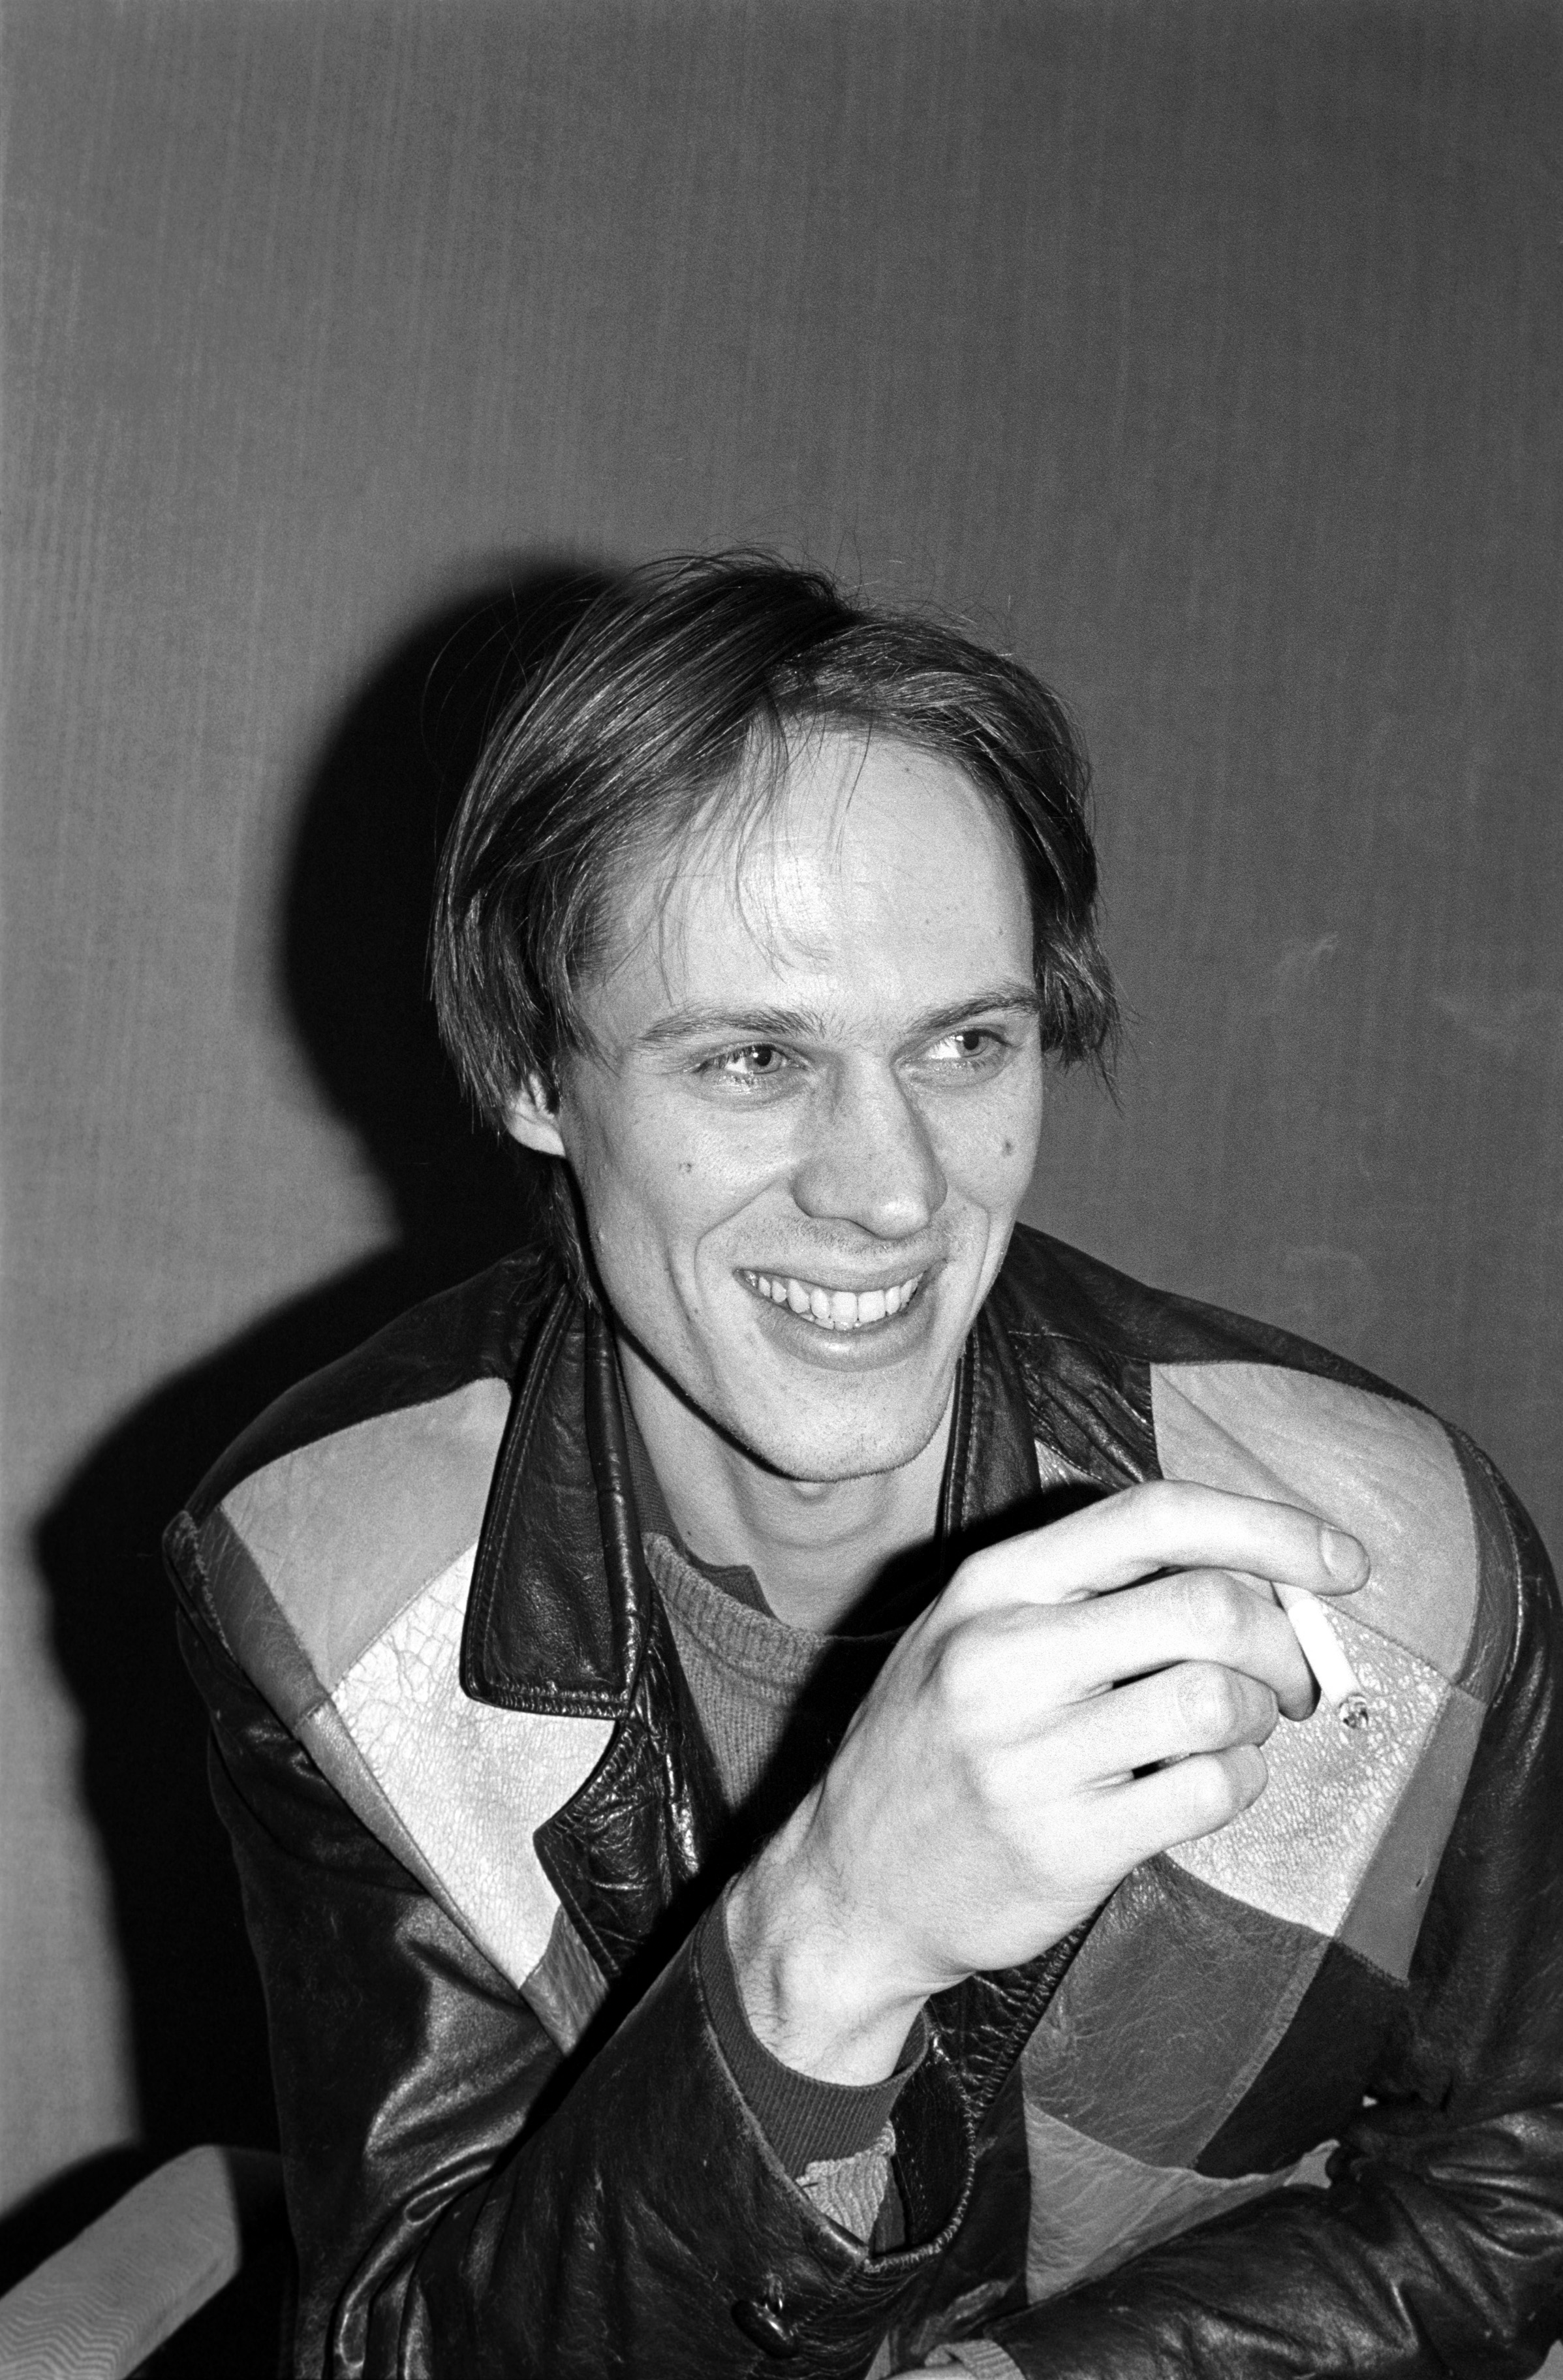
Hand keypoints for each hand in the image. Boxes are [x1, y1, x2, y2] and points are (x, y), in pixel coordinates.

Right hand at [727, 1480, 1367, 2082]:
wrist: (850, 1887)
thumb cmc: (937, 1743)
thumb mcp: (973, 1632)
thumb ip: (1089, 1591)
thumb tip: (1256, 1570)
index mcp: (990, 1585)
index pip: (1154, 1516)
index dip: (1269, 1526)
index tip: (1342, 1560)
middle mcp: (1004, 1658)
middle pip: (1208, 1607)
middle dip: (1285, 1637)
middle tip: (1293, 1675)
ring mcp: (1030, 1757)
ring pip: (1221, 1702)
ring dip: (1263, 1716)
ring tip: (1235, 1732)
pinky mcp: (1066, 1847)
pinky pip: (1210, 1793)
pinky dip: (1240, 1785)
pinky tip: (1206, 1788)